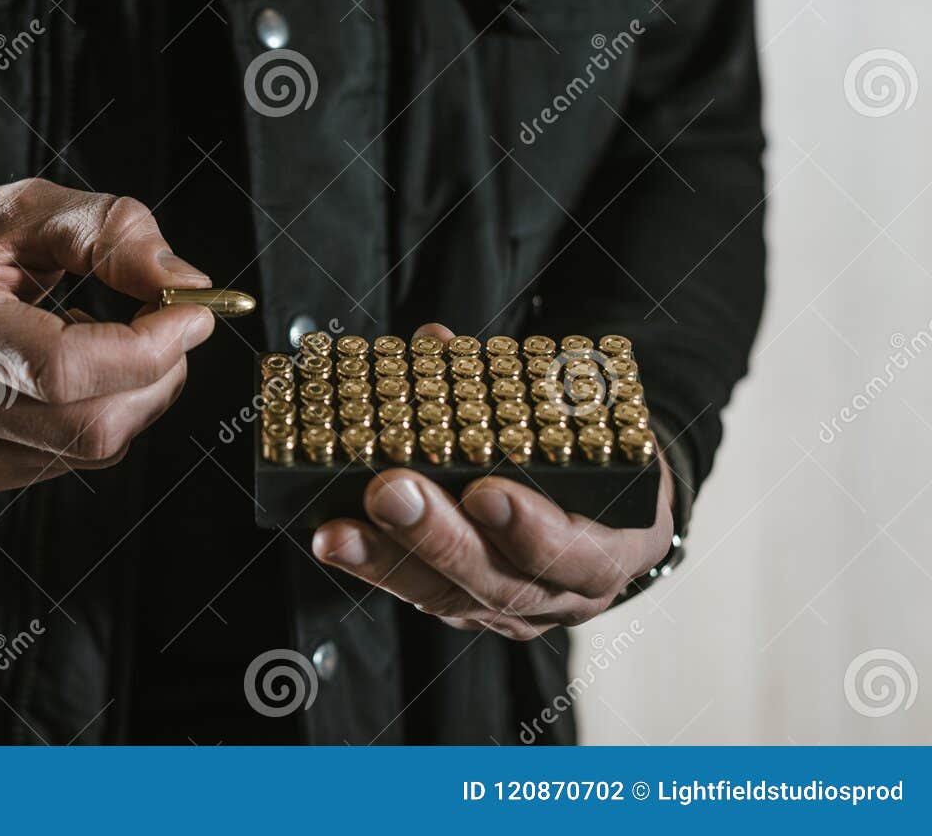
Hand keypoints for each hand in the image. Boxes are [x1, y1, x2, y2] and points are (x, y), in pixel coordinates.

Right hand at [0, 178, 215, 490]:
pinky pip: (73, 459)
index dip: (147, 347)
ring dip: (138, 394)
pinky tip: (77, 370)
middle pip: (89, 425)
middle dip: (159, 375)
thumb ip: (106, 231)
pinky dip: (104, 413)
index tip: (189, 311)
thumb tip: (185, 283)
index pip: (64, 366)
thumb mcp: (15, 209)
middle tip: (170, 325)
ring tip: (113, 336)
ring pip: (91, 449)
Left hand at [312, 323, 674, 638]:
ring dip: (387, 561)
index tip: (484, 494)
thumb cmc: (594, 461)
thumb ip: (514, 386)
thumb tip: (435, 342)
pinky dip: (375, 566)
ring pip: (448, 597)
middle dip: (437, 539)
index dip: (531, 531)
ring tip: (338, 532)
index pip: (579, 554)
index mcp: (614, 548)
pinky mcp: (467, 607)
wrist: (611, 511)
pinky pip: (419, 593)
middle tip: (389, 494)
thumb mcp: (581, 424)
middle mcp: (564, 593)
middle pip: (499, 582)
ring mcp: (513, 609)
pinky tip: (338, 540)